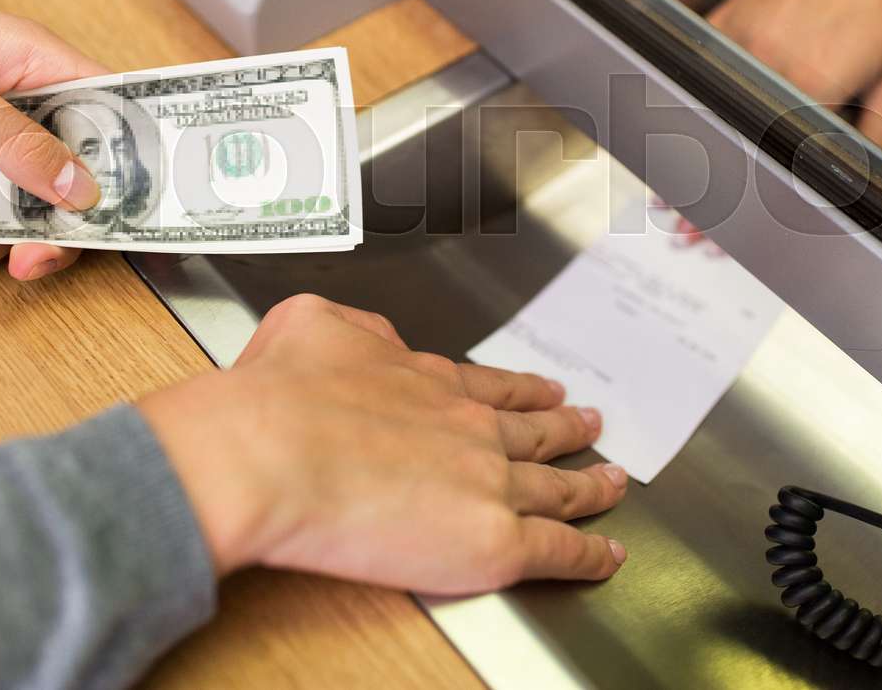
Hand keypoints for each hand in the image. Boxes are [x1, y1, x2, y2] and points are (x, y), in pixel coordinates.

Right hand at [140, 294, 628, 590]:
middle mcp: (468, 426)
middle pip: (533, 430)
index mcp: (424, 378)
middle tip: (589, 423)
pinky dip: (589, 555)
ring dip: (590, 485)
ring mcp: (488, 482)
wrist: (269, 451)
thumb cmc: (275, 395)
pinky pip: (558, 551)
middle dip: (565, 426)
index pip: (486, 387)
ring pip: (558, 486)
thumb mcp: (311, 323)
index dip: (519, 390)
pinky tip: (605, 557)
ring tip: (612, 481)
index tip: (542, 390)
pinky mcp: (493, 541)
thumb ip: (356, 328)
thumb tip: (374, 338)